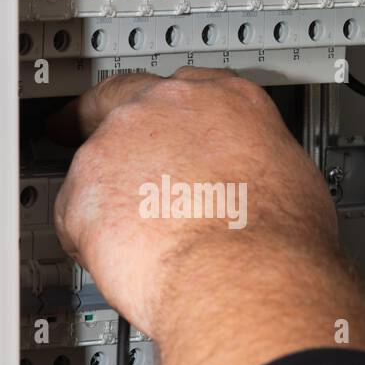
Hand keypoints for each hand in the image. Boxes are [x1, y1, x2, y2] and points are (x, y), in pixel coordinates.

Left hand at [55, 69, 364, 364]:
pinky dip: (90, 240)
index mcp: (225, 99)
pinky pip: (74, 215)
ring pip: (96, 167)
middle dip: (121, 142)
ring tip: (141, 244)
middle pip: (124, 109)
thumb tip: (247, 183)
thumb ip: (251, 164)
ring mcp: (119, 143)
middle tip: (125, 174)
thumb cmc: (276, 240)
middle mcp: (168, 107)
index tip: (157, 122)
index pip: (183, 87)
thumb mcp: (290, 177)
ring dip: (109, 200)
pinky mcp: (82, 189)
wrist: (242, 278)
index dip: (166, 112)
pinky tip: (124, 262)